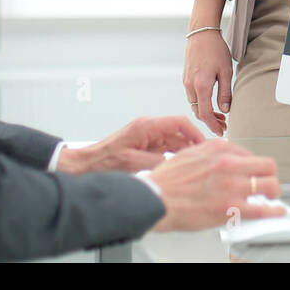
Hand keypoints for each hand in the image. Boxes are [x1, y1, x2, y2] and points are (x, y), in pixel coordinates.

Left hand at [57, 116, 204, 173]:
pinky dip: (173, 157)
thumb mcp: (133, 163)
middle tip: (202, 157)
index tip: (203, 144)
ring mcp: (145, 137)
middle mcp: (147, 129)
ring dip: (182, 152)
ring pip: (172, 142)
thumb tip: (177, 165)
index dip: (194, 132)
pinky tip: (178, 167)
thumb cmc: (102, 162)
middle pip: (178, 132)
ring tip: (193, 164)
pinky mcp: (143, 146)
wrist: (85, 166)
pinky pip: (164, 149)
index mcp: (146, 126)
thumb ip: (157, 163)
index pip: (178, 122)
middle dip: (191, 144)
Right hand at [147, 138, 283, 231]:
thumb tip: (221, 157)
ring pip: (270, 185)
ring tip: (271, 198)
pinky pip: (262, 208)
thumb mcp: (189, 154)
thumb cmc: (166, 181)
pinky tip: (277, 212)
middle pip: (267, 165)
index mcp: (219, 149)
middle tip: (268, 184)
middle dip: (270, 175)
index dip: (253, 166)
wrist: (155, 198)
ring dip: (273, 192)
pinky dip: (274, 211)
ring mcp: (232, 185)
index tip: (253, 172)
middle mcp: (229, 163)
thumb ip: (209, 154)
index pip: (249, 153)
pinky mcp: (231, 207)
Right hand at [183, 29, 232, 135]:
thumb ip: (225, 93)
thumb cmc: (216, 49)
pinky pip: (192, 96)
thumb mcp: (226, 71)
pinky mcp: (186, 77)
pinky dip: (201, 104)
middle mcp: (190, 85)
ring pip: (194, 105)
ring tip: (220, 115)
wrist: (201, 33)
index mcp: (201, 85)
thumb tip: (225, 110)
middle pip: (198, 112)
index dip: (213, 125)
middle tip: (224, 125)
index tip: (222, 131)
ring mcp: (186, 82)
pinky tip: (211, 102)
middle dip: (211, 121)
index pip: (205, 113)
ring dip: (206, 112)